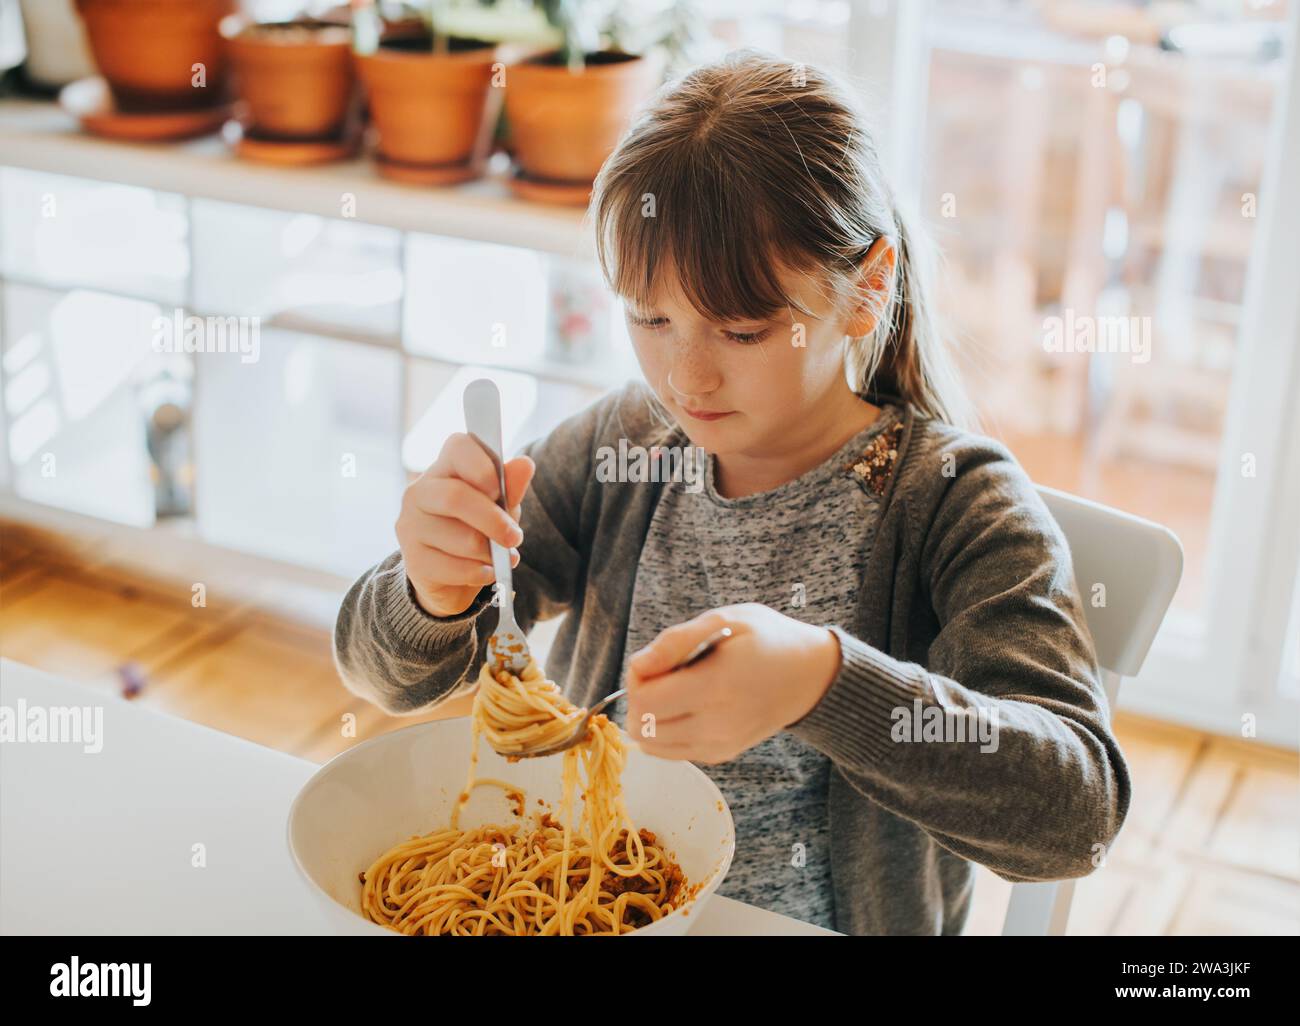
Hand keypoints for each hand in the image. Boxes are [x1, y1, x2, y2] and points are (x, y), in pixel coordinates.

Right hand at [396, 434, 534, 616]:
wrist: (452, 576)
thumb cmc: (479, 528)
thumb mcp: (500, 506)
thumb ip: (510, 487)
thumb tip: (525, 464)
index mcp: (444, 467)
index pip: (458, 447)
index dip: (482, 467)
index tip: (498, 490)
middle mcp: (420, 491)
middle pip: (456, 497)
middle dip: (494, 521)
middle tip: (514, 537)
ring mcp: (411, 525)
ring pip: (461, 538)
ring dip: (490, 552)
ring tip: (501, 558)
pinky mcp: (413, 559)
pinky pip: (453, 568)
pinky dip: (479, 573)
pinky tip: (485, 572)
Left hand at [624, 603, 841, 763]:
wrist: (810, 676)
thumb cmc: (768, 640)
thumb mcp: (725, 619)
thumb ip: (675, 641)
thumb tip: (637, 665)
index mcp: (716, 687)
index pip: (644, 700)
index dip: (637, 676)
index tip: (659, 657)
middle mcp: (716, 725)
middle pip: (641, 725)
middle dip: (640, 695)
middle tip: (666, 671)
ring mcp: (718, 745)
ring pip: (650, 742)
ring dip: (650, 714)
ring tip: (676, 688)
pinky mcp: (720, 755)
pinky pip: (670, 749)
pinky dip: (666, 728)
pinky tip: (687, 704)